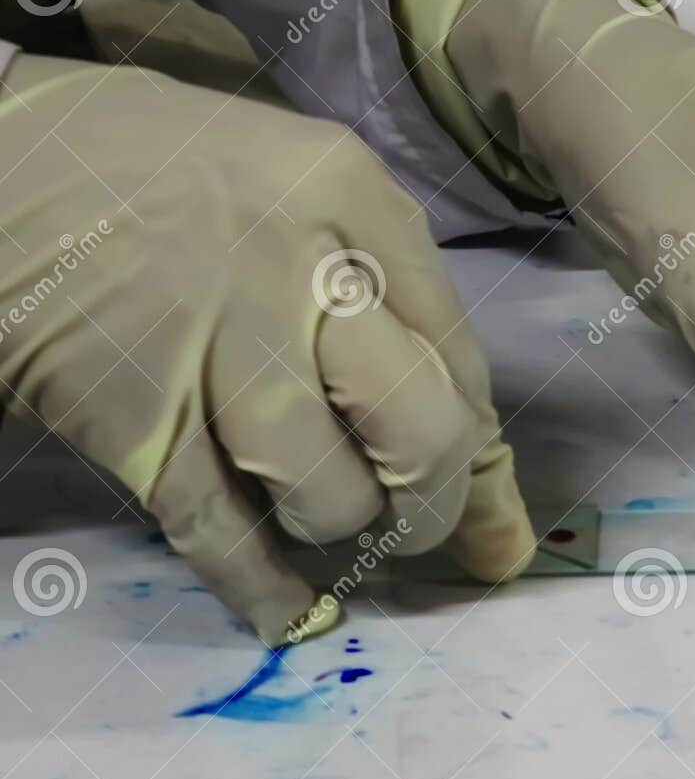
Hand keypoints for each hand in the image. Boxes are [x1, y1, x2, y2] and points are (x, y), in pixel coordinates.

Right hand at [0, 55, 535, 644]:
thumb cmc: (158, 167)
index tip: (474, 487)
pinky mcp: (134, 414)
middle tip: (415, 524)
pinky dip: (262, 586)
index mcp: (351, 194)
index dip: (475, 438)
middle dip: (433, 502)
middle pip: (420, 429)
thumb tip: (477, 439)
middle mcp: (300, 265)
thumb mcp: (296, 180)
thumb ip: (389, 290)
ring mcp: (214, 343)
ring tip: (325, 520)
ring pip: (327, 490)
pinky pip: (221, 530)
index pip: (461, 355)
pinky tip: (290, 611)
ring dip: (338, 527)